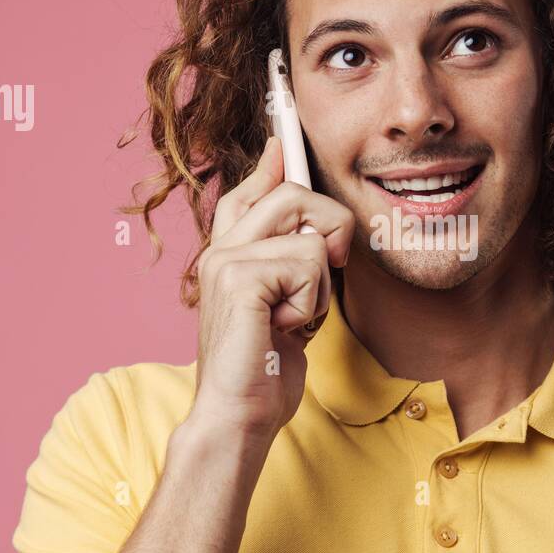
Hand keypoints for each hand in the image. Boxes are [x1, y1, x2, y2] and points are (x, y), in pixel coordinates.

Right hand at [176, 137, 354, 464]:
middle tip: (332, 271)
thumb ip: (297, 264)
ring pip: (312, 233)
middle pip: (294, 195)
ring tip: (294, 318)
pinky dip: (313, 303)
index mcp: (227, 254)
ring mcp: (225, 260)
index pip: (249, 192)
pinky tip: (286, 330)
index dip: (272, 163)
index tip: (282, 137)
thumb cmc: (265, 370)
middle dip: (333, 229)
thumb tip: (324, 228)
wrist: (239, 415)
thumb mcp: (289, 307)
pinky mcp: (238, 276)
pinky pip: (310, 262)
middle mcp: (220, 249)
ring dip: (321, 285)